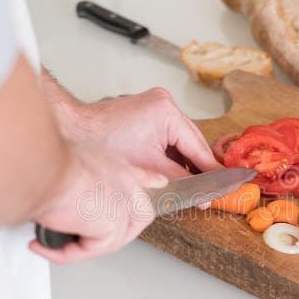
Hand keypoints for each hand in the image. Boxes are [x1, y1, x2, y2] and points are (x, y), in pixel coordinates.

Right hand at [29, 148, 168, 262]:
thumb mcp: (68, 158)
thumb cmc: (47, 159)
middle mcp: (126, 186)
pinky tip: (41, 244)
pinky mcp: (113, 228)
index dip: (149, 182)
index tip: (159, 182)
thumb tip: (73, 189)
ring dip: (75, 245)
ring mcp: (123, 207)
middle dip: (102, 235)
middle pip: (131, 220)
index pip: (141, 177)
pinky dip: (61, 252)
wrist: (41, 168)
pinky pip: (87, 250)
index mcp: (117, 167)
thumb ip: (80, 174)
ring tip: (50, 238)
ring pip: (105, 240)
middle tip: (72, 239)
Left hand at [31, 83, 219, 262]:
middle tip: (210, 192)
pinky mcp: (146, 114)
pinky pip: (168, 139)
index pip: (198, 147)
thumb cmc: (101, 144)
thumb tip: (204, 195)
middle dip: (200, 169)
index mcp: (166, 111)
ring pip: (181, 142)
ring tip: (191, 188)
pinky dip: (172, 157)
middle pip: (193, 143)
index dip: (211, 172)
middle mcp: (164, 104)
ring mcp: (155, 107)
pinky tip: (172, 175)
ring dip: (186, 164)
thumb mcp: (148, 169)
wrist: (71, 131)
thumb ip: (180, 183)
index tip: (226, 186)